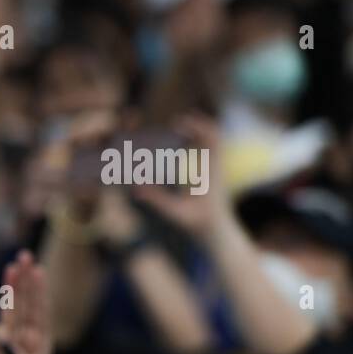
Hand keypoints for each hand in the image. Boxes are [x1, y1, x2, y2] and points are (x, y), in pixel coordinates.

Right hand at [0, 250, 50, 353]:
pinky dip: (1, 312)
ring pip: (11, 310)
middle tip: (24, 256)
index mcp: (40, 343)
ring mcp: (10, 341)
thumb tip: (6, 342)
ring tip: (12, 266)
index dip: (37, 291)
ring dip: (11, 289)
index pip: (38, 311)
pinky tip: (6, 294)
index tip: (37, 271)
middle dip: (25, 281)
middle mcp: (26, 337)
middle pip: (25, 303)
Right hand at [131, 115, 231, 240]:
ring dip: (197, 130)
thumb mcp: (175, 213)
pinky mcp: (213, 171)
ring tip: (176, 128)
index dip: (197, 126)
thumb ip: (156, 199)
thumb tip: (136, 186)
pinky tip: (181, 142)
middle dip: (196, 124)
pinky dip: (198, 140)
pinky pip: (211, 148)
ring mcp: (216, 167)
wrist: (216, 230)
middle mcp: (216, 166)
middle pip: (215, 134)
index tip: (177, 123)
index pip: (212, 140)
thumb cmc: (196, 223)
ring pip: (214, 139)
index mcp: (210, 172)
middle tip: (174, 123)